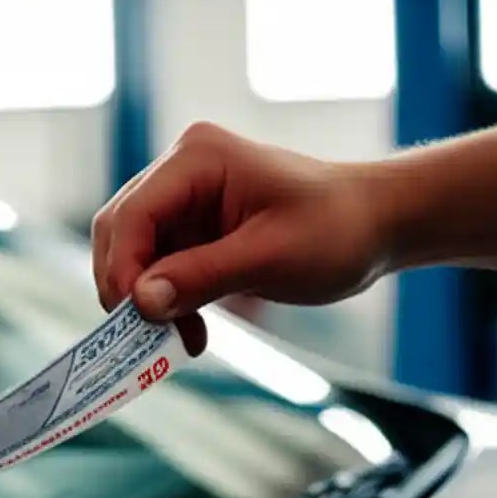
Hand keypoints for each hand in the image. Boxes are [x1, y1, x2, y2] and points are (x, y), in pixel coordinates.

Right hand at [92, 122, 395, 353]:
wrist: (374, 225)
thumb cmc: (336, 230)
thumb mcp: (271, 257)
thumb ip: (202, 276)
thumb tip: (140, 302)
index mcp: (198, 157)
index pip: (134, 213)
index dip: (124, 268)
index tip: (138, 319)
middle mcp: (182, 169)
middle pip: (121, 230)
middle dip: (128, 287)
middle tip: (149, 339)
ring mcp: (185, 197)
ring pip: (134, 252)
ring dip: (147, 300)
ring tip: (181, 340)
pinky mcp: (192, 225)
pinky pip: (158, 266)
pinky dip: (166, 301)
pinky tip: (192, 330)